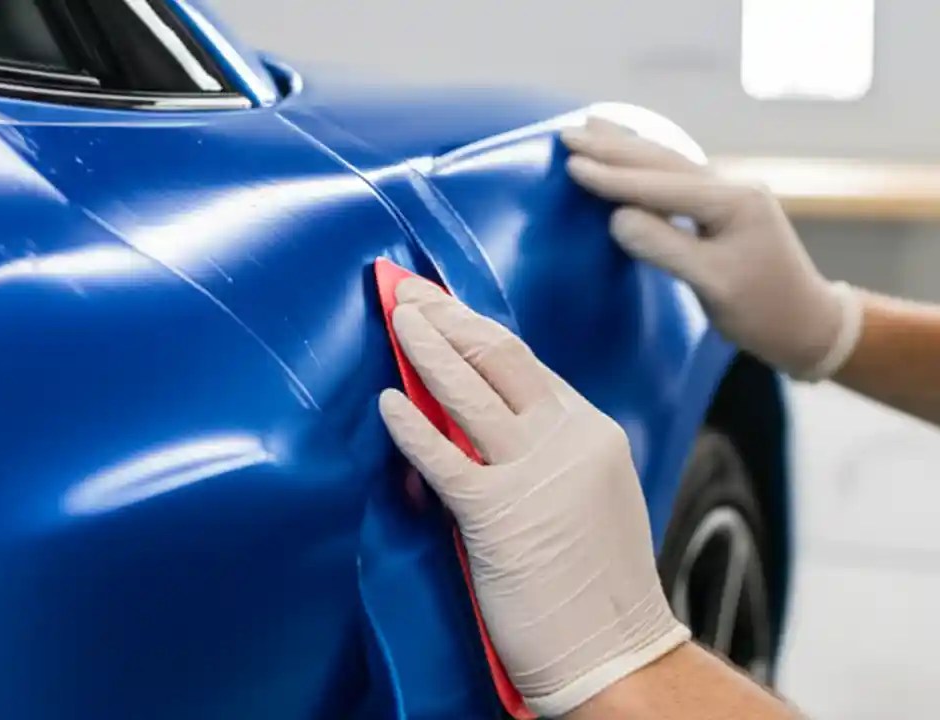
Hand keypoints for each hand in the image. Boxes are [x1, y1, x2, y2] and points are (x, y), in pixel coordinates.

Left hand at [378, 278, 687, 716]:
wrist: (615, 652)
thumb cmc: (592, 581)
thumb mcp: (583, 493)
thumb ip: (539, 451)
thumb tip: (472, 421)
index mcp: (590, 430)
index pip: (524, 362)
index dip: (474, 326)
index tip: (441, 304)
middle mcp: (567, 439)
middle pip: (499, 356)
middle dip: (447, 317)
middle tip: (408, 292)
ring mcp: (535, 473)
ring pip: (470, 389)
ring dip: (426, 347)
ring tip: (395, 319)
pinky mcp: (498, 514)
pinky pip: (443, 455)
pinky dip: (411, 425)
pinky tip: (388, 402)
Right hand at [562, 117, 860, 379]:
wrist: (807, 325)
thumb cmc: (763, 311)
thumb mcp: (713, 285)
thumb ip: (665, 247)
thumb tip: (617, 218)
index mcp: (732, 202)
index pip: (660, 185)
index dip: (613, 176)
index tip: (571, 164)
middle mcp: (731, 188)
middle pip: (662, 162)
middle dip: (614, 147)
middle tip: (567, 132)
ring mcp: (728, 195)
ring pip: (668, 163)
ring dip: (627, 147)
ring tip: (591, 127)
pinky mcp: (722, 209)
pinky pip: (674, 176)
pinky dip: (644, 164)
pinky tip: (629, 155)